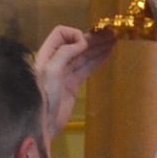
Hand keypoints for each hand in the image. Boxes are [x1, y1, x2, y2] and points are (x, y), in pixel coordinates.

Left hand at [32, 25, 114, 141]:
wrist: (43, 125)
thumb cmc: (43, 96)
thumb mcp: (51, 72)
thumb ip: (64, 54)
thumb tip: (81, 41)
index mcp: (47, 55)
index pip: (60, 34)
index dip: (74, 35)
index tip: (85, 43)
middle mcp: (56, 61)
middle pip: (75, 44)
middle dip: (92, 38)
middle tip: (111, 33)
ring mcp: (66, 73)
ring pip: (84, 56)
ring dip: (98, 47)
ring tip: (114, 40)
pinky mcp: (73, 85)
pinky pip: (87, 68)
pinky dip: (97, 60)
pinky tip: (108, 53)